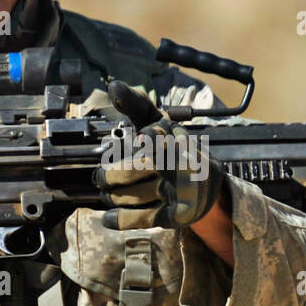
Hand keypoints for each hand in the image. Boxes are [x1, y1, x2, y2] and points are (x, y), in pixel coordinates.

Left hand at [94, 80, 224, 230]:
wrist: (207, 183)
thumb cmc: (173, 145)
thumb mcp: (158, 121)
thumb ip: (135, 104)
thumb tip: (113, 86)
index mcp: (175, 138)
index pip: (162, 135)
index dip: (153, 137)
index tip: (144, 137)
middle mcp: (181, 163)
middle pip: (139, 168)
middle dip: (111, 175)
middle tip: (98, 177)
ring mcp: (179, 190)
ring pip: (136, 194)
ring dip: (113, 195)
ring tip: (104, 194)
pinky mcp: (177, 213)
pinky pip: (145, 217)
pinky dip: (122, 219)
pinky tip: (107, 218)